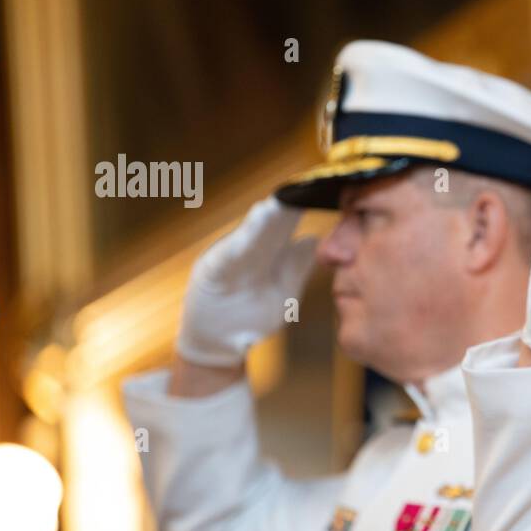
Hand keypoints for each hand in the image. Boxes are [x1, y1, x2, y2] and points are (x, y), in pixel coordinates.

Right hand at [175, 196, 317, 366]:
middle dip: (284, 209)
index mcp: (268, 255)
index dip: (300, 211)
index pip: (286, 228)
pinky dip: (237, 247)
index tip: (319, 192)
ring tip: (273, 206)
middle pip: (270, 228)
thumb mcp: (283, 292)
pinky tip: (245, 240)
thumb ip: (297, 267)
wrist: (218, 342)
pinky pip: (226, 260)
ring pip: (248, 240)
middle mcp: (249, 253)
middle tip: (300, 188)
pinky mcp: (211, 274)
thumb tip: (314, 239)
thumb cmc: (253, 315)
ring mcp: (230, 262)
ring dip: (260, 224)